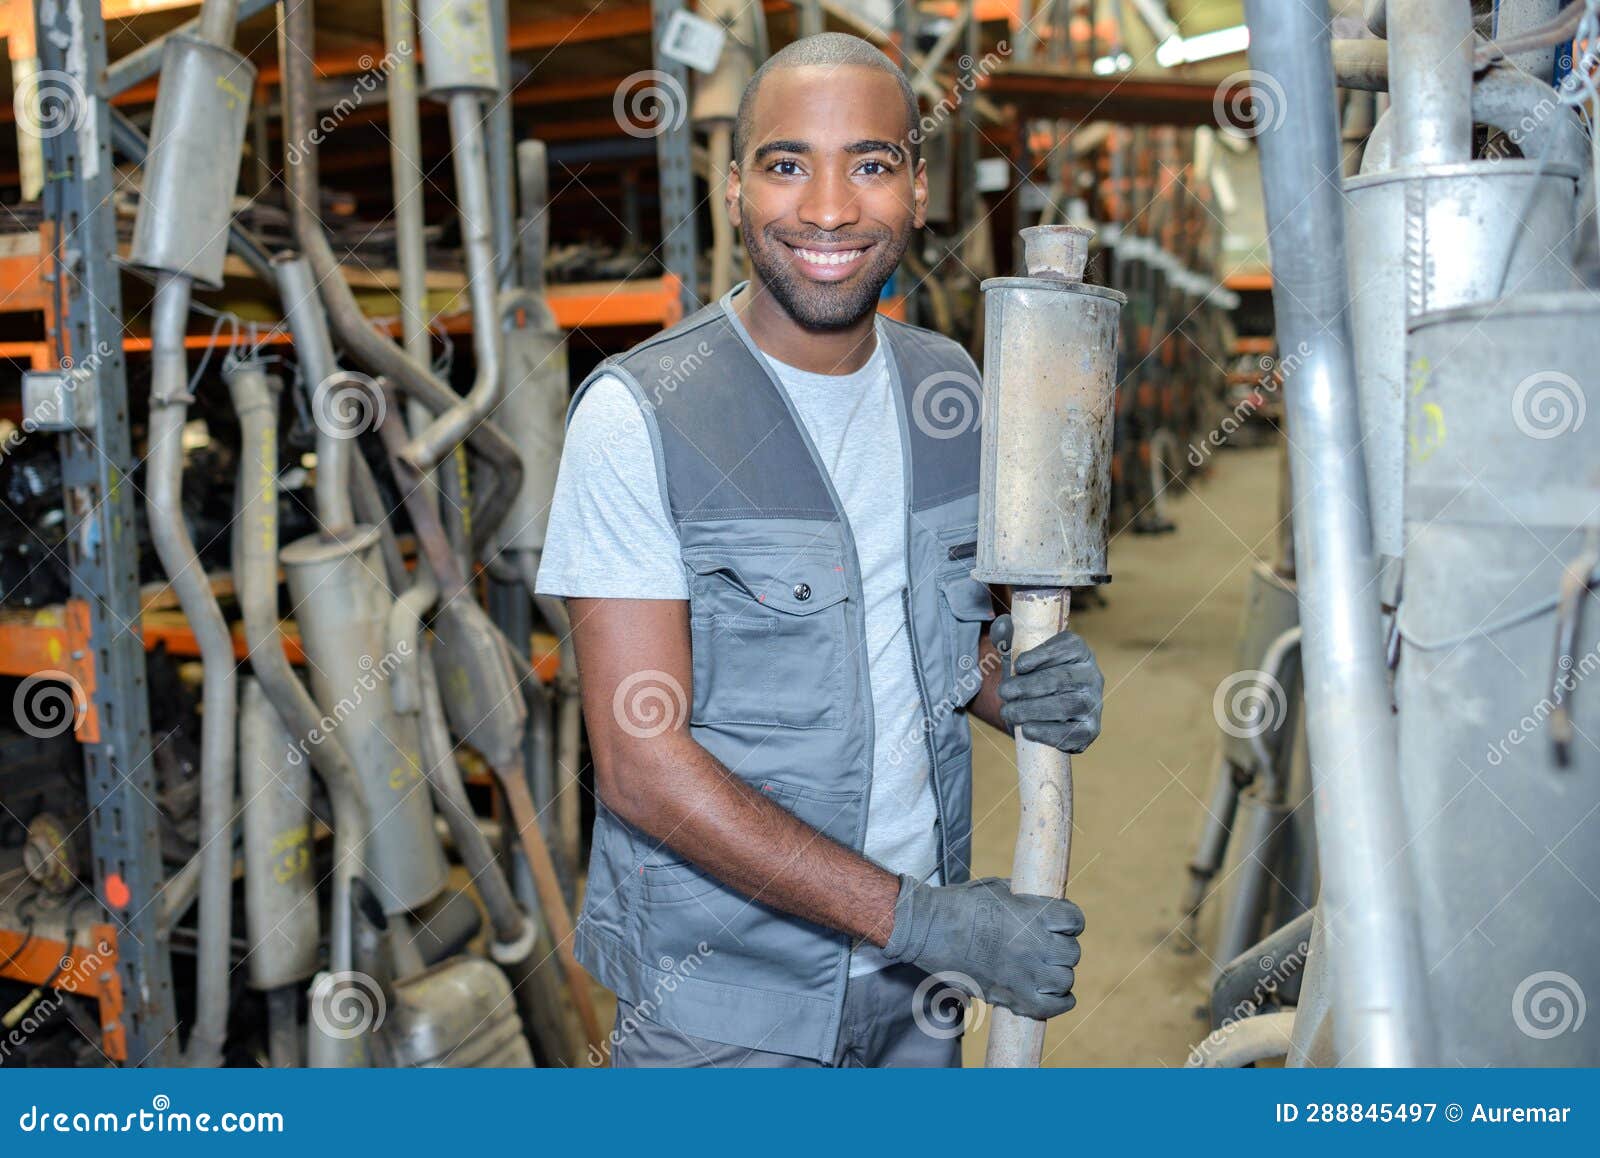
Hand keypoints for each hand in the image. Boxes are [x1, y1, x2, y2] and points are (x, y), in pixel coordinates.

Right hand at [882, 875, 1082, 1019]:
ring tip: (1043, 970)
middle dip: (1061, 948)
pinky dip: (1060, 1002)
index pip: (1074, 920)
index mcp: (1034, 914)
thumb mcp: (998, 889)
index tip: (1059, 924)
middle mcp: (1035, 944)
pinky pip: (1052, 1007)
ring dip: (1057, 974)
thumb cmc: (959, 904)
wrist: (929, 929)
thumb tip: (1038, 905)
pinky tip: (1056, 995)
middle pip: (1072, 952)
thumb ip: (1024, 899)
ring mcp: (1025, 973)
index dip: (1068, 922)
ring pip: (1064, 980)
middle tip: (1044, 947)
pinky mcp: (1011, 996)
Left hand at [990, 614, 1103, 753]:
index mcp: (1078, 650)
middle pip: (1063, 679)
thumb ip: (1008, 636)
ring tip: (1008, 712)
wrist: (1036, 709)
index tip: (1018, 665)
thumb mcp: (1018, 652)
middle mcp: (1092, 675)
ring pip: (1067, 705)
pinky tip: (1027, 730)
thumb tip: (1001, 626)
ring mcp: (1093, 704)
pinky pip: (1072, 733)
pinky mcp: (1090, 730)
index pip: (1067, 646)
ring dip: (1032, 710)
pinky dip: (1047, 732)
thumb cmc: (1029, 674)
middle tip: (1003, 693)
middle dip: (1028, 686)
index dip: (1043, 655)